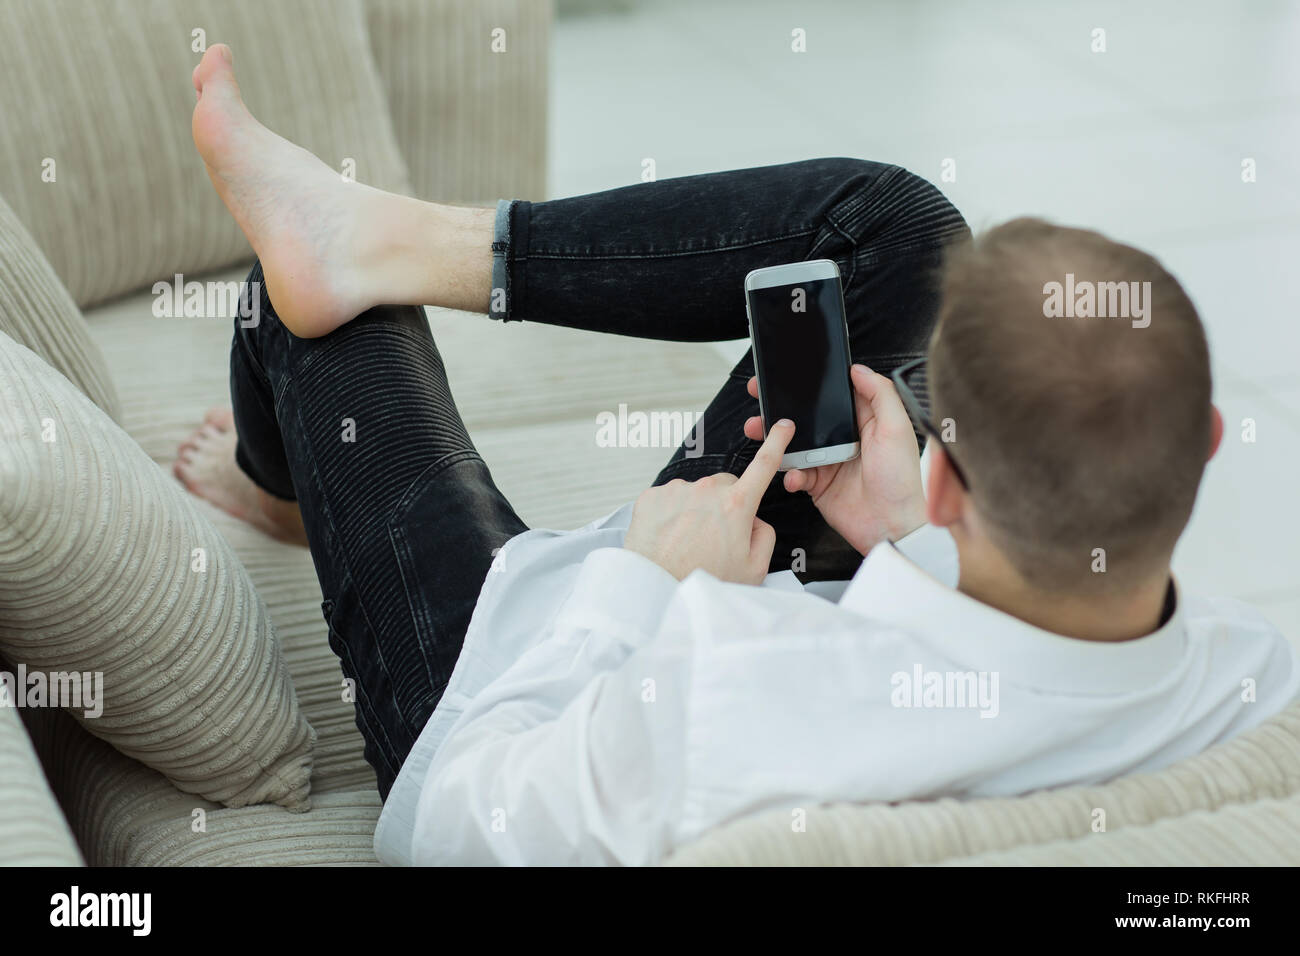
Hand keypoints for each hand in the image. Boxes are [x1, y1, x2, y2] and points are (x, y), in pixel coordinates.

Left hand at [624, 420, 794, 584]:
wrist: (657, 591)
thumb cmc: (704, 582)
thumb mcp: (754, 568)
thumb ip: (764, 536)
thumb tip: (753, 521)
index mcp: (737, 505)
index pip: (764, 465)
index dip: (777, 442)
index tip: (783, 426)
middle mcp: (707, 490)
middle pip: (725, 486)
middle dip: (725, 504)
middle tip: (714, 537)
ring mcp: (677, 490)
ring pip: (694, 494)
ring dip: (694, 511)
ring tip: (687, 543)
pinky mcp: (651, 496)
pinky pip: (668, 499)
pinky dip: (670, 515)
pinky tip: (669, 538)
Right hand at [743, 364, 926, 554]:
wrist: (891, 527)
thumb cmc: (901, 481)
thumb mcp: (897, 429)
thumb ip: (880, 394)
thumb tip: (858, 369)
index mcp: (864, 422)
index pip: (834, 396)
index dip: (813, 385)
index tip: (792, 375)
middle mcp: (844, 440)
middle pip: (808, 417)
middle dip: (783, 408)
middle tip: (763, 397)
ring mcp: (829, 462)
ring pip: (795, 443)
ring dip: (776, 438)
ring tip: (761, 432)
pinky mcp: (818, 484)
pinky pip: (795, 473)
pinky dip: (790, 473)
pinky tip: (794, 475)